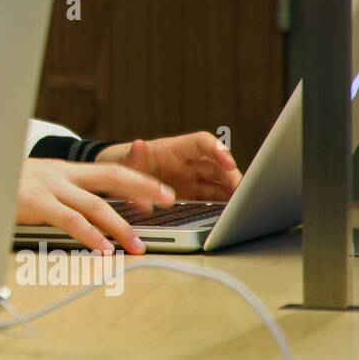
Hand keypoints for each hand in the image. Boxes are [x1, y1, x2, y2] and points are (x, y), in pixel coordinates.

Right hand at [16, 158, 178, 254]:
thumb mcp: (28, 185)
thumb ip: (53, 196)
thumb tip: (78, 218)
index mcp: (60, 170)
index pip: (106, 170)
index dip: (135, 181)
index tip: (158, 195)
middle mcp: (59, 174)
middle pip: (110, 177)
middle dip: (143, 188)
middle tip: (169, 201)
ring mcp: (48, 186)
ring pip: (95, 205)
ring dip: (120, 227)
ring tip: (137, 246)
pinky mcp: (35, 202)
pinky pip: (70, 220)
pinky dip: (90, 236)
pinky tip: (103, 250)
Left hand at [94, 132, 241, 200]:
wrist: (116, 180)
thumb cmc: (122, 165)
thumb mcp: (123, 162)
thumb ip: (133, 157)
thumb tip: (138, 145)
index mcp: (173, 149)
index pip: (202, 143)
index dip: (218, 150)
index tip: (228, 162)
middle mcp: (187, 163)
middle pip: (218, 166)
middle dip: (232, 177)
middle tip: (242, 195)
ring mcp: (191, 180)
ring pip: (219, 184)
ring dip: (231, 194)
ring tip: (241, 208)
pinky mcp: (192, 196)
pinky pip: (212, 199)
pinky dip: (222, 206)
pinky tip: (229, 217)